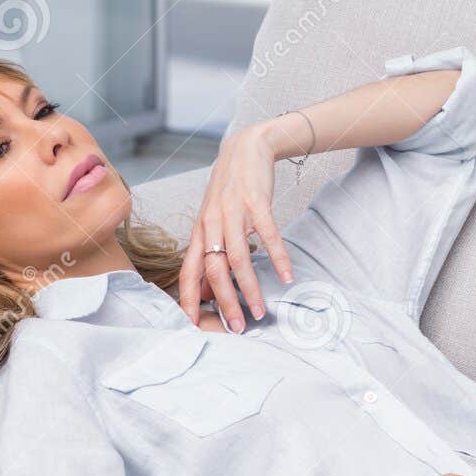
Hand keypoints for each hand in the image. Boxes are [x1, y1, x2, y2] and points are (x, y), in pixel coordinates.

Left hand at [179, 119, 293, 329]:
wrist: (245, 148)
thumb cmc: (228, 189)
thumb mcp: (212, 220)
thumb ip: (210, 252)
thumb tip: (208, 290)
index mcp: (200, 231)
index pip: (189, 271)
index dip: (189, 299)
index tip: (194, 324)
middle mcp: (212, 224)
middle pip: (214, 270)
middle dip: (225, 303)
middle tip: (237, 327)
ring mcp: (234, 213)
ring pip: (238, 258)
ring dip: (249, 288)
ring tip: (260, 310)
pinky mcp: (256, 203)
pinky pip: (268, 235)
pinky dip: (278, 257)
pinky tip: (286, 275)